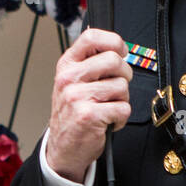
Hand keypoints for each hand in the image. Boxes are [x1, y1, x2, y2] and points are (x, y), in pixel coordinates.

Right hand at [45, 28, 132, 182]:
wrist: (62, 147)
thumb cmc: (72, 113)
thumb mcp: (72, 82)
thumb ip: (90, 64)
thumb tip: (119, 49)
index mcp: (66, 65)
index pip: (91, 37)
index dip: (113, 41)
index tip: (121, 52)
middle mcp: (69, 79)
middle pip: (114, 60)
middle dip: (124, 75)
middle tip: (116, 88)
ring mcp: (77, 97)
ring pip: (121, 86)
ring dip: (121, 100)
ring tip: (107, 108)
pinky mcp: (89, 115)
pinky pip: (123, 108)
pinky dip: (121, 118)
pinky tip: (108, 121)